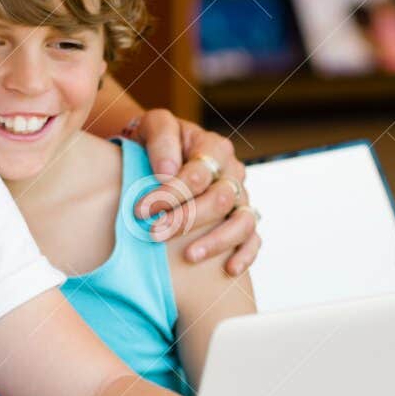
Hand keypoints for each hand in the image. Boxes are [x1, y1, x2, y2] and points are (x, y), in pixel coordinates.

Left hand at [131, 110, 258, 275]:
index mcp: (213, 147)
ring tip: (190, 256)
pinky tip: (228, 270)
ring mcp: (241, 197)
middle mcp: (232, 172)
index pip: (199, 174)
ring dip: (217, 241)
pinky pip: (253, 239)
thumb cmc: (154, 140)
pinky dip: (245, 255)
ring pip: (243, 222)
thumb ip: (161, 140)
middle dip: (186, 220)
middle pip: (220, 200)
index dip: (171, 193)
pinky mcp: (242, 218)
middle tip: (155, 234)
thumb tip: (167, 172)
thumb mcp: (153, 126)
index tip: (140, 210)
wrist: (156, 151)